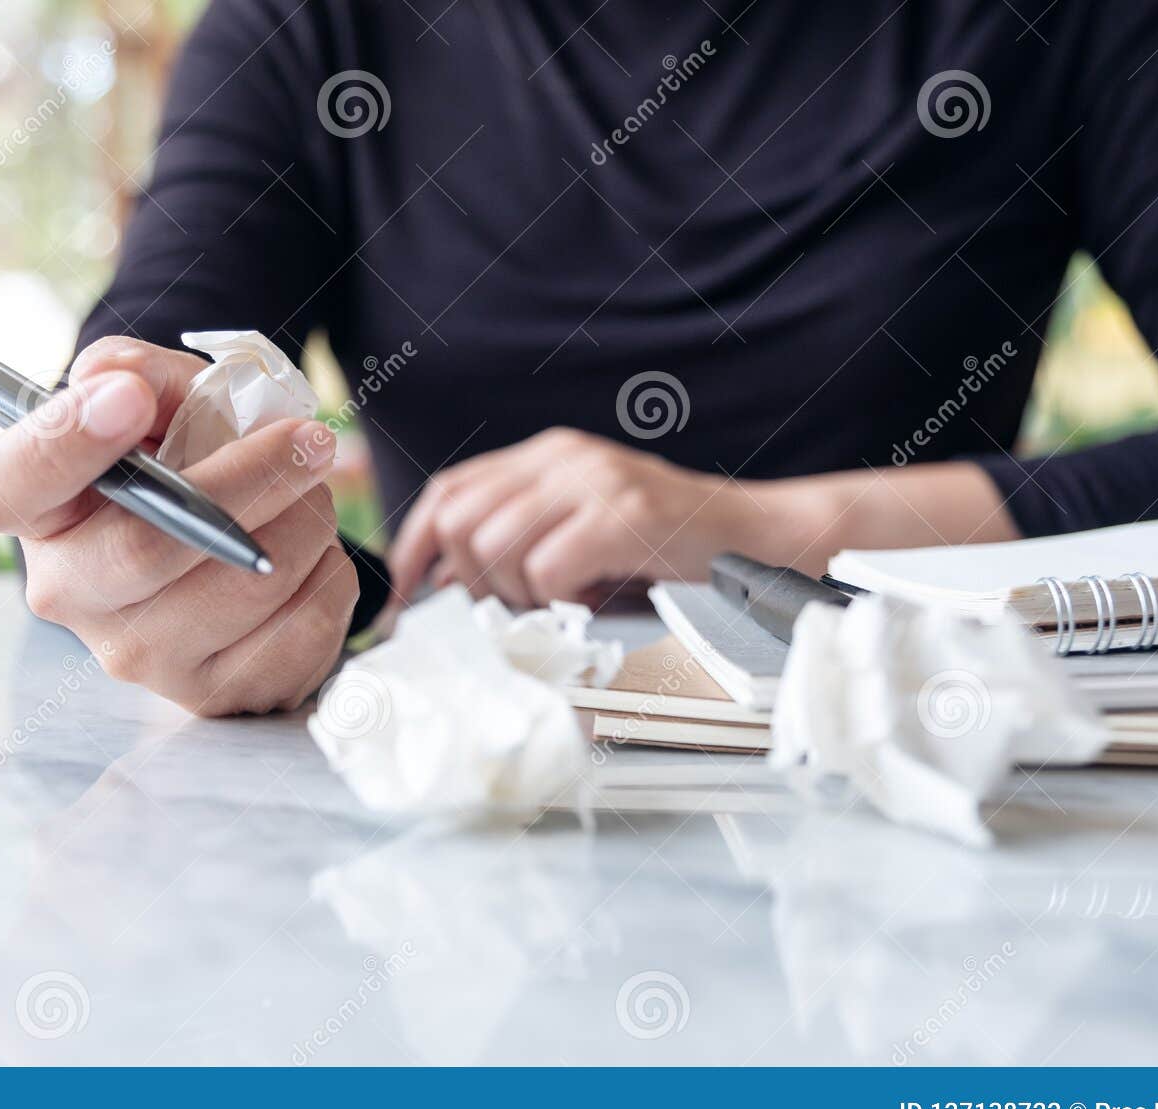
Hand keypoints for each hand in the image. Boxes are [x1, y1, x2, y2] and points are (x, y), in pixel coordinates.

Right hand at [0, 336, 356, 715]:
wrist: (227, 549)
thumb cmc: (183, 463)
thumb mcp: (160, 401)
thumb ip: (139, 371)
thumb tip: (118, 377)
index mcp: (36, 511)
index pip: (6, 485)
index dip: (63, 443)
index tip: (128, 398)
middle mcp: (68, 594)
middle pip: (149, 546)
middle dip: (253, 480)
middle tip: (312, 441)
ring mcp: (138, 656)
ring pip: (246, 584)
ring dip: (306, 524)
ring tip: (309, 498)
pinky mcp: (211, 691)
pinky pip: (301, 626)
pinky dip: (327, 575)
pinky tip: (311, 559)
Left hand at [387, 427, 755, 606]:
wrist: (750, 537)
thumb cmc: (661, 547)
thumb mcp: (578, 533)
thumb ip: (513, 543)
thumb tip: (440, 582)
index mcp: (546, 455)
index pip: (450, 490)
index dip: (416, 544)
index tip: (407, 592)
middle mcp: (563, 458)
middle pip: (462, 521)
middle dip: (472, 579)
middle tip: (514, 604)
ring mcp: (594, 482)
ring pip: (496, 548)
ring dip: (518, 594)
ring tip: (560, 600)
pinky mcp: (622, 516)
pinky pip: (548, 569)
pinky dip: (558, 599)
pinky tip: (590, 597)